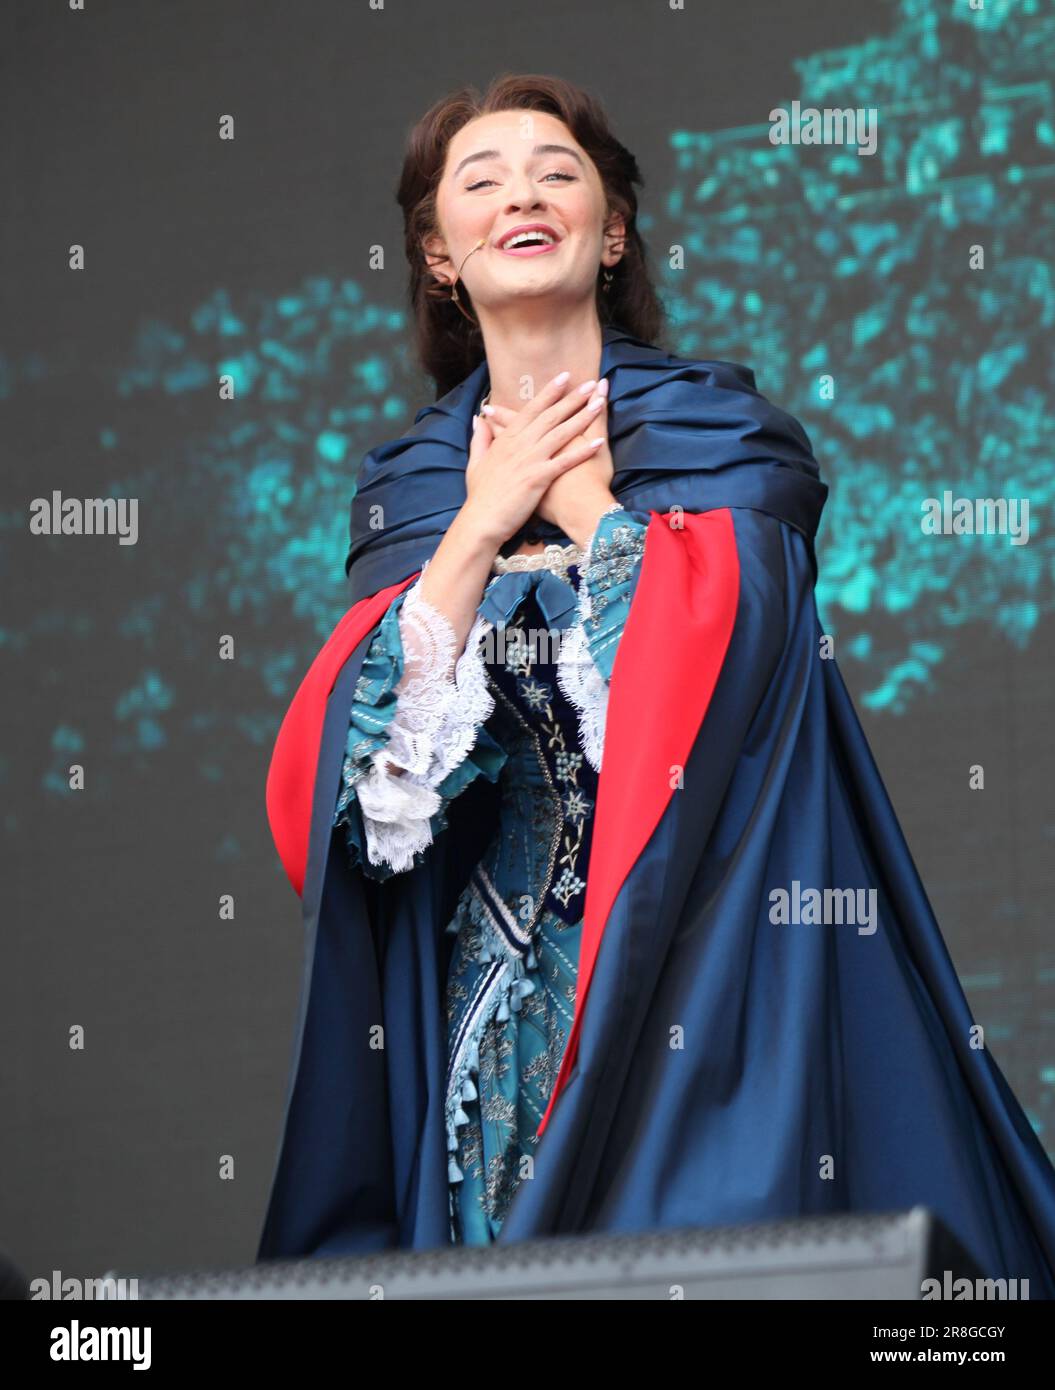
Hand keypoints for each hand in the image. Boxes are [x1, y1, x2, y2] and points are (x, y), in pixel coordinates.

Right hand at [460, 372, 607, 549]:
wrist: (481, 521)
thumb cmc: (480, 496)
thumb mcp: (475, 463)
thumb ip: (479, 439)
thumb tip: (478, 419)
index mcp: (506, 440)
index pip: (531, 409)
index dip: (549, 392)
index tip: (564, 377)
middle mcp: (520, 445)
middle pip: (550, 416)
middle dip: (572, 398)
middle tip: (590, 383)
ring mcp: (530, 460)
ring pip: (560, 433)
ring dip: (582, 417)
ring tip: (599, 404)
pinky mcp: (539, 478)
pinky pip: (565, 461)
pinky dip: (583, 451)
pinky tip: (599, 442)